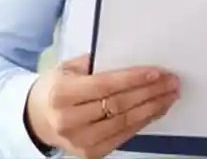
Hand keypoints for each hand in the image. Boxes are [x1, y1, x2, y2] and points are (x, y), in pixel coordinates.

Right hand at [26, 54, 179, 158]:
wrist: (36, 119)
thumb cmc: (55, 89)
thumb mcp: (66, 68)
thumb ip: (94, 63)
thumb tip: (129, 57)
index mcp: (61, 94)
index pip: (104, 86)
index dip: (133, 79)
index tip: (155, 73)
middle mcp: (69, 120)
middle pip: (119, 105)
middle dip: (149, 93)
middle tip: (170, 82)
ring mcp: (80, 141)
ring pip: (125, 123)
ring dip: (152, 108)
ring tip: (169, 95)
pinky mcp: (91, 153)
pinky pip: (123, 136)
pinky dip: (143, 122)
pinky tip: (156, 110)